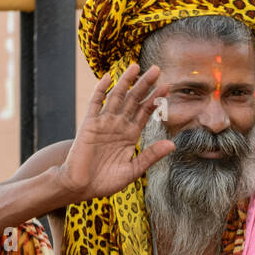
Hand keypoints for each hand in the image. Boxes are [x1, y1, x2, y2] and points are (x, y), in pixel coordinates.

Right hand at [55, 64, 174, 200]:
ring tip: (136, 67)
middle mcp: (118, 125)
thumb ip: (151, 155)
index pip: (145, 112)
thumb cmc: (106, 181)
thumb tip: (172, 144)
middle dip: (145, 85)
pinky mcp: (89, 124)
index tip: (168, 86)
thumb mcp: (133, 170)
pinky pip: (95, 103)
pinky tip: (108, 77)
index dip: (155, 99)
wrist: (81, 187)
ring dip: (126, 82)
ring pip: (117, 97)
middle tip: (157, 69)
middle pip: (134, 99)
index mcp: (130, 135)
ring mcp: (104, 123)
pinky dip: (101, 90)